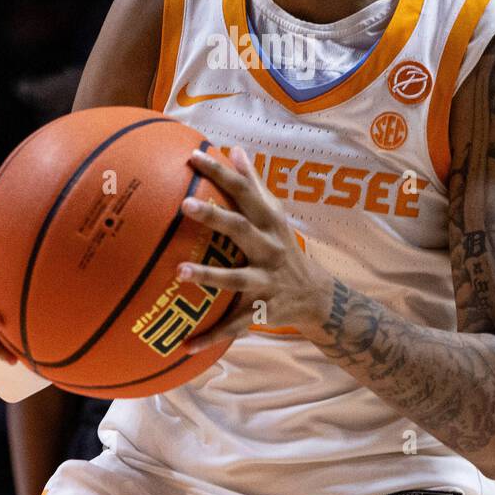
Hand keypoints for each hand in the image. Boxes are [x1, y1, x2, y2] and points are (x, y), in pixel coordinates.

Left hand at [176, 146, 329, 354]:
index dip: (221, 173)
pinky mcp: (261, 311)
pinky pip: (234, 326)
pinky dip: (211, 337)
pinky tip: (186, 345)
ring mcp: (266, 282)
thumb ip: (254, 184)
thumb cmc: (282, 246)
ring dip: (208, 277)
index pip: (244, 192)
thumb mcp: (274, 214)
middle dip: (215, 217)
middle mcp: (269, 249)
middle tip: (185, 204)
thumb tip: (235, 149)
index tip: (194, 156)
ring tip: (178, 272)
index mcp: (269, 223)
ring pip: (235, 280)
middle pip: (241, 230)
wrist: (315, 295)